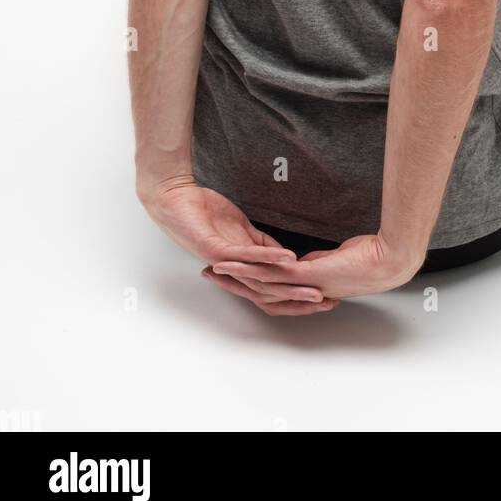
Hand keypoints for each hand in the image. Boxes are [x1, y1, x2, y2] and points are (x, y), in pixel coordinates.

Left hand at [139, 178, 337, 314]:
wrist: (175, 199)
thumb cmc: (206, 214)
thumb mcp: (243, 230)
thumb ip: (263, 245)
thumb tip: (286, 256)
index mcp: (240, 270)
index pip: (271, 294)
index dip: (297, 298)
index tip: (325, 299)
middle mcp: (232, 273)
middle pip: (269, 295)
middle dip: (298, 298)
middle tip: (325, 301)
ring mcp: (223, 264)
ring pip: (259, 280)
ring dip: (288, 284)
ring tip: (311, 286)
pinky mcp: (215, 250)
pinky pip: (245, 256)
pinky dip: (268, 257)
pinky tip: (286, 257)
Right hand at [210, 231, 424, 302]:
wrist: (388, 260)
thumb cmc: (368, 259)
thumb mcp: (332, 260)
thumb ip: (313, 265)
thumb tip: (303, 262)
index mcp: (307, 289)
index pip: (270, 291)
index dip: (246, 284)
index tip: (226, 276)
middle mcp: (303, 291)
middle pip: (258, 292)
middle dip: (232, 283)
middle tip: (209, 274)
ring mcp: (304, 285)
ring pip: (261, 284)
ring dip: (235, 275)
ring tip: (214, 266)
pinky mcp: (308, 275)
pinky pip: (273, 273)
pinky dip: (251, 266)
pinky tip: (236, 259)